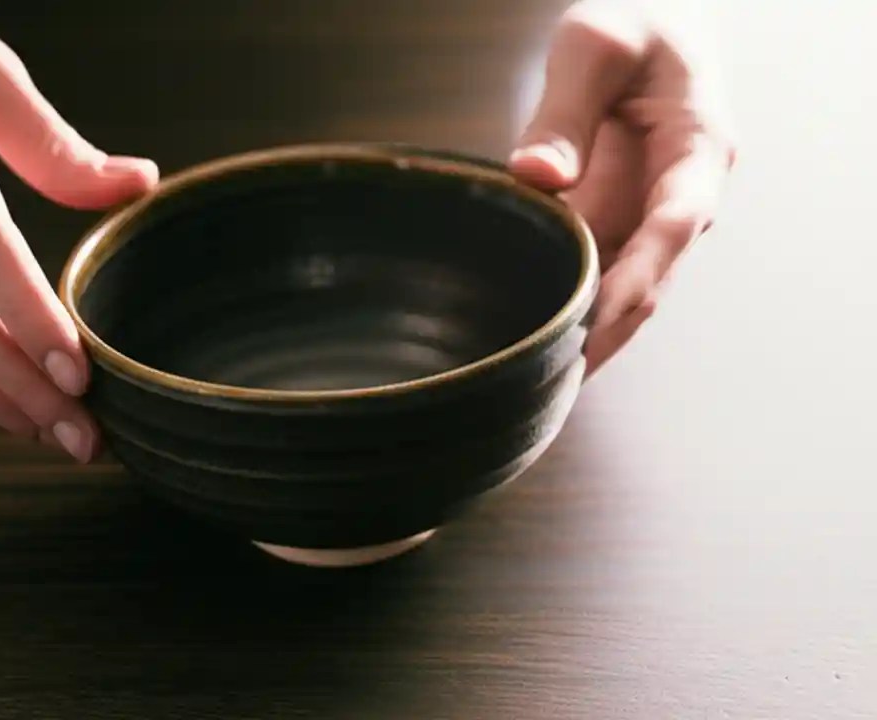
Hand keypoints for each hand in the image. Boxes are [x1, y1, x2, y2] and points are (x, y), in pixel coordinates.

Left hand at [509, 0, 735, 375]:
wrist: (646, 28)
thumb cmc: (629, 25)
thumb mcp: (594, 46)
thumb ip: (564, 110)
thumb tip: (535, 177)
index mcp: (698, 149)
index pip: (675, 223)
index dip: (640, 273)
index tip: (599, 315)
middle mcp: (683, 194)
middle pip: (655, 276)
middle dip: (612, 329)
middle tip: (561, 377)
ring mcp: (651, 215)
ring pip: (628, 290)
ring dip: (593, 336)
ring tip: (543, 385)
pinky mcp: (618, 223)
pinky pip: (599, 277)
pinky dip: (572, 314)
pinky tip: (536, 352)